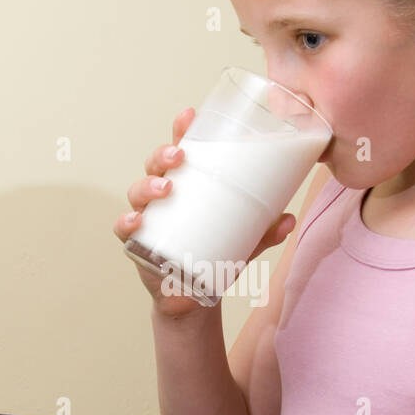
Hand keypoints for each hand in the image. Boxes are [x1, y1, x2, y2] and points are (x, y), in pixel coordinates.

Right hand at [114, 107, 297, 316]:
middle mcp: (163, 197)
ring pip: (138, 191)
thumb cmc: (214, 258)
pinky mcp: (137, 244)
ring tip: (166, 187)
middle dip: (164, 155)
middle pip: (156, 165)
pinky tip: (137, 221)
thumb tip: (290, 220)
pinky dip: (126, 223)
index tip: (190, 115)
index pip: (181, 151)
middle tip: (179, 156)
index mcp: (188, 186)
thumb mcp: (244, 243)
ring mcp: (148, 218)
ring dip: (148, 185)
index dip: (182, 131)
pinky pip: (124, 229)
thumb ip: (264, 232)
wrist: (192, 298)